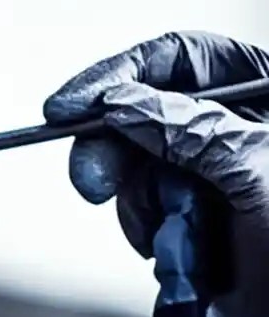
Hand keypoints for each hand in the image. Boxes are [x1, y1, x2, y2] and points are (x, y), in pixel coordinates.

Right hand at [43, 31, 268, 316]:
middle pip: (145, 110)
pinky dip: (148, 233)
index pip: (182, 57)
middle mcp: (242, 126)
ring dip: (143, 208)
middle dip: (114, 153)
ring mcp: (217, 173)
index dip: (119, 75)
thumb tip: (120, 103)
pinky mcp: (198, 216)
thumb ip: (190, 132)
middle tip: (91, 188)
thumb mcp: (256, 175)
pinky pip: (143, 208)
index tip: (66, 110)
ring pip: (137, 165)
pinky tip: (179, 259)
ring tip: (175, 243)